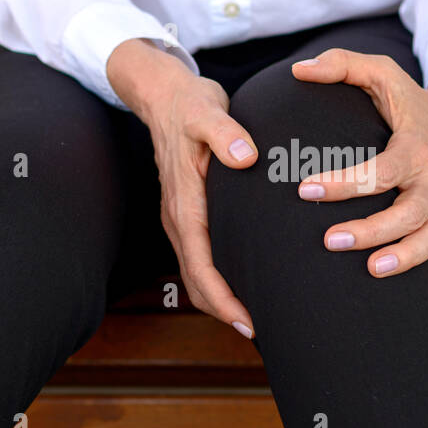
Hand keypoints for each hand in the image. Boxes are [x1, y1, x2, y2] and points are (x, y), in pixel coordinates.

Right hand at [107, 39, 257, 337]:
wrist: (165, 95)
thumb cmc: (189, 104)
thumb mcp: (207, 110)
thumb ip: (225, 132)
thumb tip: (245, 156)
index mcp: (183, 203)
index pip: (200, 264)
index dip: (223, 298)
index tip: (248, 321)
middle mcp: (178, 217)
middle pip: (197, 280)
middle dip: (224, 310)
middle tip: (262, 332)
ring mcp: (182, 216)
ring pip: (198, 271)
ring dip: (222, 298)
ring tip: (258, 317)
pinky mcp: (190, 211)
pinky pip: (203, 255)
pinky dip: (221, 277)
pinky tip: (248, 279)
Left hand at [290, 49, 427, 301]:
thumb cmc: (409, 100)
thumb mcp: (380, 73)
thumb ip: (341, 65)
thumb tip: (298, 69)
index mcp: (414, 148)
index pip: (379, 171)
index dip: (343, 182)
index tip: (305, 189)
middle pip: (407, 213)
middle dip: (370, 229)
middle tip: (329, 240)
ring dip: (406, 257)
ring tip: (372, 270)